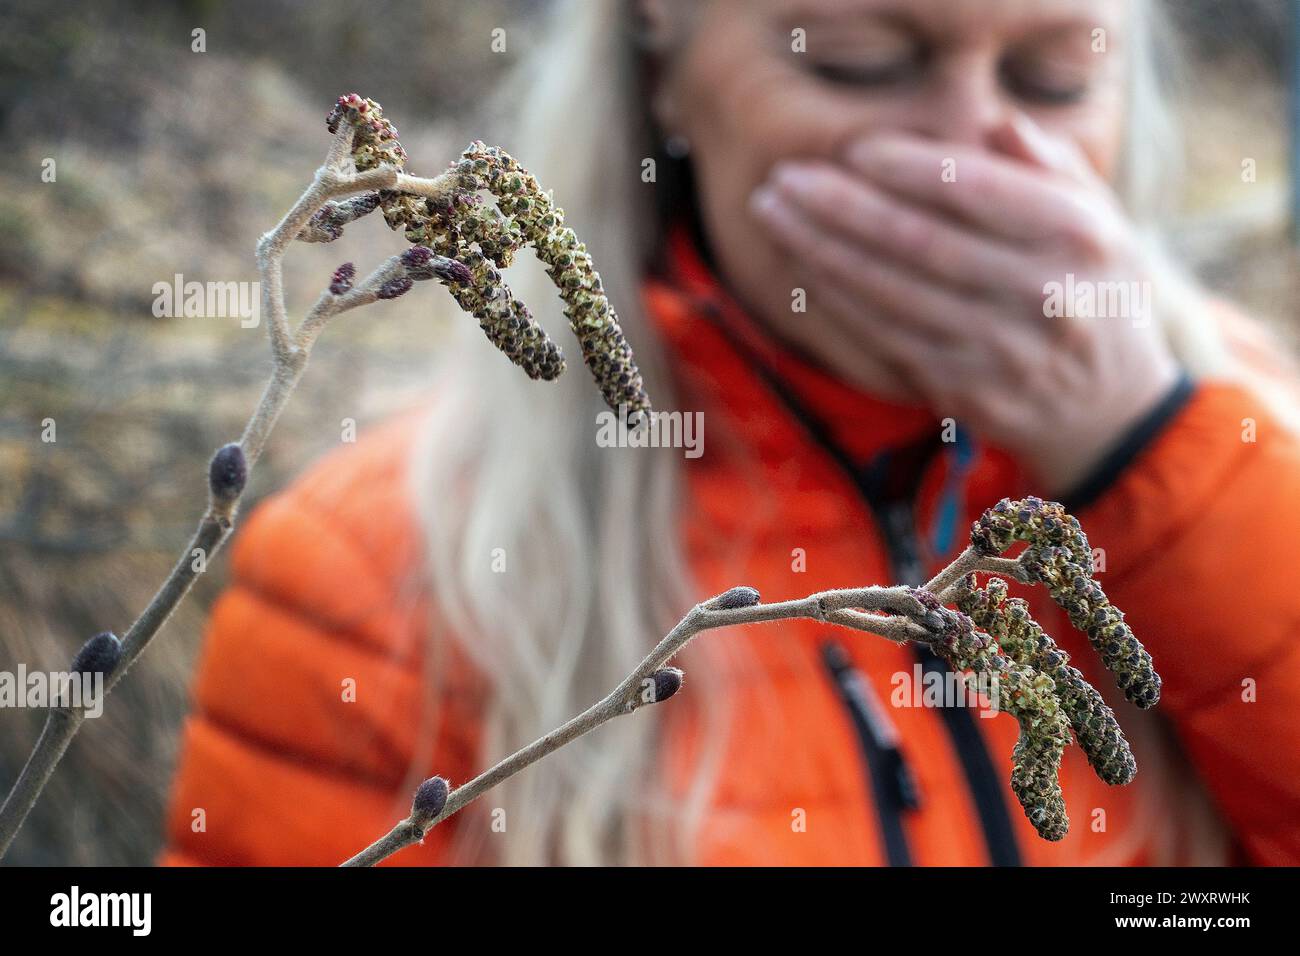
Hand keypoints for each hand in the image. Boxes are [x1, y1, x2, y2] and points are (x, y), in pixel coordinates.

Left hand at [749, 115, 1185, 495]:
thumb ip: (1049, 168)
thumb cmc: (1093, 293)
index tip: (850, 149)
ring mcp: (1001, 349)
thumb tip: (994, 124)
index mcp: (1078, 236)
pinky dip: (838, 302)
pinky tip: (802, 269)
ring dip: (821, 250)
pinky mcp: (966, 390)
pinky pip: (886, 338)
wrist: (1111, 411)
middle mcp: (1042, 293)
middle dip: (839, 206)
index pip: (977, 189)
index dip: (905, 167)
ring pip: (891, 292)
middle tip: (783, 179)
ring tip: (773, 213)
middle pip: (919, 240)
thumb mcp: (1101, 221)